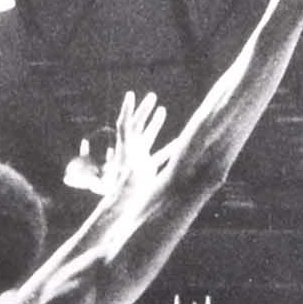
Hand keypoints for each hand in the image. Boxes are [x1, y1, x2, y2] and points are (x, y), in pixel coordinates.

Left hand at [98, 89, 169, 204]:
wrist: (124, 208)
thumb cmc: (123, 196)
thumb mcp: (125, 184)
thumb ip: (129, 175)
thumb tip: (133, 168)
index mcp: (125, 150)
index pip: (125, 125)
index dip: (127, 110)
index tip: (130, 95)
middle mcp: (132, 151)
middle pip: (137, 126)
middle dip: (144, 110)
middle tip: (152, 96)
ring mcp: (140, 159)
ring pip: (149, 137)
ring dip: (155, 123)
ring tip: (162, 109)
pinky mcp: (147, 169)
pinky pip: (160, 154)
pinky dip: (169, 147)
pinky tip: (180, 142)